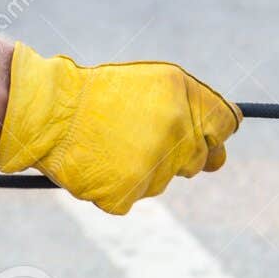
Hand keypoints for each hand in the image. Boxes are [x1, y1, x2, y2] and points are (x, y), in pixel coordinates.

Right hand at [0, 42, 241, 214]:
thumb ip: (198, 106)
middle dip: (178, 150)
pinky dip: (119, 185)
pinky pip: (134, 195)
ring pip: (165, 179)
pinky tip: (101, 163)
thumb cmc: (102, 94)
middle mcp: (173, 134)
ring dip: (146, 167)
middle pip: (200, 159)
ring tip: (113, 144)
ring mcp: (151, 168)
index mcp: (183, 101)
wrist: (49, 111)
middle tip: (142, 135)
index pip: (225, 125)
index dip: (215, 130)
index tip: (203, 132)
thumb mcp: (156, 82)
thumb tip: (229, 134)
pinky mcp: (125, 194)